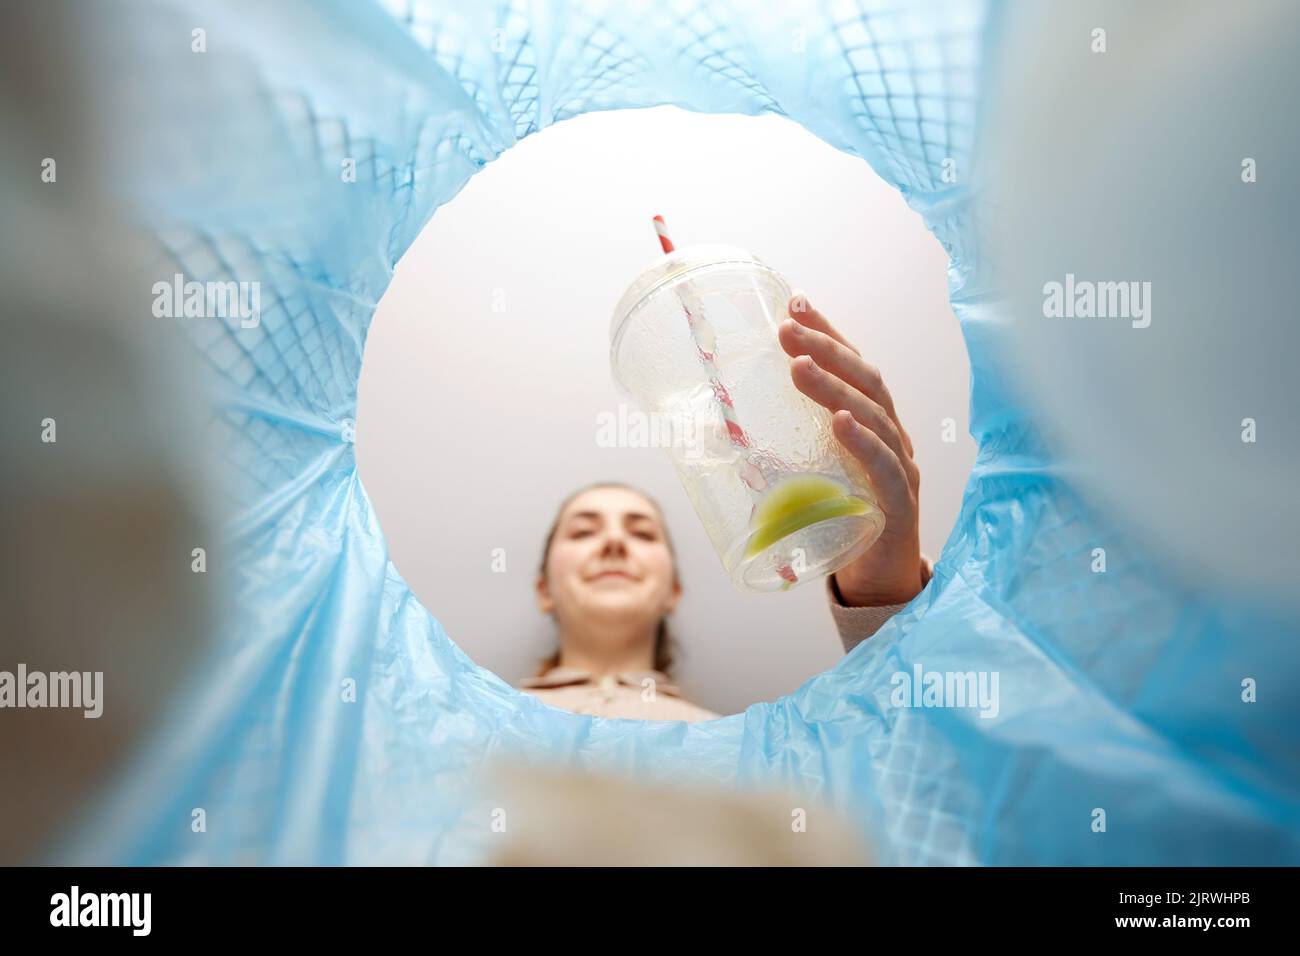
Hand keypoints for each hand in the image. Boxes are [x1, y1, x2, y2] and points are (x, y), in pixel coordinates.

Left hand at [778, 293, 922, 606]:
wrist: (879, 579)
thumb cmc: (840, 519)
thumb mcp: (807, 475)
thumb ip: (779, 450)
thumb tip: (716, 428)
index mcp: (871, 422)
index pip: (853, 365)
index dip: (827, 332)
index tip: (795, 301)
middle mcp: (891, 436)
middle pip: (864, 380)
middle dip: (825, 349)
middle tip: (786, 330)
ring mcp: (901, 468)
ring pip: (873, 416)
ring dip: (834, 388)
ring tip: (799, 368)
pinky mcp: (900, 506)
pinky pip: (886, 468)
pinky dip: (864, 443)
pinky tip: (841, 424)